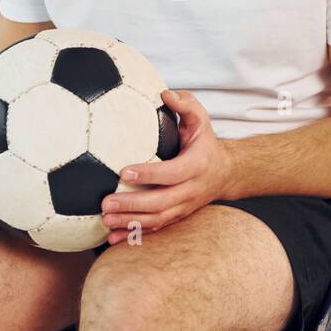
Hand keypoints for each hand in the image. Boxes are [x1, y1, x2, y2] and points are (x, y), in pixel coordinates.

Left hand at [99, 89, 233, 243]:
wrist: (225, 172)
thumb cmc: (205, 141)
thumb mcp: (201, 118)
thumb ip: (186, 104)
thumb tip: (165, 93)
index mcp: (196, 165)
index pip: (171, 173)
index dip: (148, 174)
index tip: (123, 171)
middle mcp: (191, 190)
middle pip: (160, 203)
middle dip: (132, 205)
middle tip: (105, 202)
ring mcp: (184, 207)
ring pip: (156, 220)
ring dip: (129, 222)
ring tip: (105, 219)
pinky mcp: (177, 216)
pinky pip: (155, 229)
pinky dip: (134, 234)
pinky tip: (112, 238)